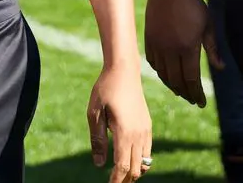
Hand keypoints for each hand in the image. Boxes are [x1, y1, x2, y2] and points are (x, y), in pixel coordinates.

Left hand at [88, 65, 151, 181]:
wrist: (124, 71)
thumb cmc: (105, 89)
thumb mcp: (94, 113)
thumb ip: (97, 140)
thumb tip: (98, 164)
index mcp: (124, 132)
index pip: (122, 166)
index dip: (116, 180)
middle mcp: (138, 134)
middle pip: (135, 169)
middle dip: (124, 180)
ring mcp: (145, 130)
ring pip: (144, 163)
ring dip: (133, 172)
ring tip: (120, 176)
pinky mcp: (148, 126)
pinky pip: (148, 151)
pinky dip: (140, 161)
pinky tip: (129, 161)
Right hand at [143, 0, 220, 107]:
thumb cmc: (192, 3)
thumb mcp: (208, 25)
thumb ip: (213, 49)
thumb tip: (221, 69)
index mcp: (188, 47)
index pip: (192, 80)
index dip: (197, 94)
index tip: (201, 103)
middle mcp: (171, 50)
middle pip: (177, 81)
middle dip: (186, 93)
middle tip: (192, 99)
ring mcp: (157, 45)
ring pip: (163, 74)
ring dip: (173, 85)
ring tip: (181, 90)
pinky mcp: (148, 39)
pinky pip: (153, 63)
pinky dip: (161, 72)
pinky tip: (167, 74)